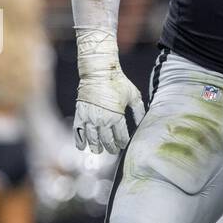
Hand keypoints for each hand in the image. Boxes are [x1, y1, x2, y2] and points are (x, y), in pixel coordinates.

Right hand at [74, 30, 144, 153]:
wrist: (99, 71)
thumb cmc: (118, 82)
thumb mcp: (134, 96)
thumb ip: (139, 111)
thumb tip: (144, 122)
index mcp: (117, 117)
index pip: (121, 136)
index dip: (122, 143)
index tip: (123, 146)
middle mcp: (103, 120)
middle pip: (107, 140)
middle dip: (111, 147)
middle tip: (113, 151)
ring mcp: (90, 117)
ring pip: (93, 138)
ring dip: (96, 146)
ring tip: (98, 151)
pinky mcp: (80, 113)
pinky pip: (79, 131)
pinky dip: (80, 140)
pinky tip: (81, 147)